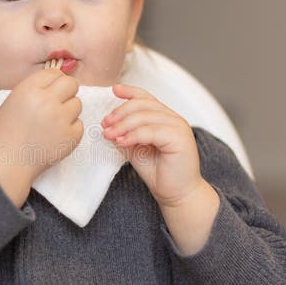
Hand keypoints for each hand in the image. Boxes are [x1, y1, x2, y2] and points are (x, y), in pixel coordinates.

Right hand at [0, 68, 82, 205]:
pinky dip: (70, 130)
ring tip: (52, 124)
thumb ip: (36, 88)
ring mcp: (61, 119)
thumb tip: (59, 80)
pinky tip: (55, 137)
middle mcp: (47, 100)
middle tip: (56, 105)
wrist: (6, 162)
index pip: (54, 72)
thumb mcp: (14, 100)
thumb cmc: (6, 132)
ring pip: (78, 104)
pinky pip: (79, 125)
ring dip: (68, 112)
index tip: (49, 92)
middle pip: (71, 84)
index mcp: (29, 89)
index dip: (53, 82)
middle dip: (66, 92)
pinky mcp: (71, 136)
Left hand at [102, 84, 219, 253]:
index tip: (113, 90)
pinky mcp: (180, 138)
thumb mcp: (137, 148)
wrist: (177, 194)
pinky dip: (134, 135)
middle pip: (143, 104)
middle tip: (105, 124)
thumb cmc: (159, 172)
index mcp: (165, 118)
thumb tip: (109, 124)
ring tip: (109, 134)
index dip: (130, 91)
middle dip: (120, 112)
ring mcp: (179, 127)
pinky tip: (122, 142)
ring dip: (123, 124)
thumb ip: (127, 134)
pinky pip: (152, 131)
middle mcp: (173, 119)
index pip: (146, 97)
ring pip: (146, 116)